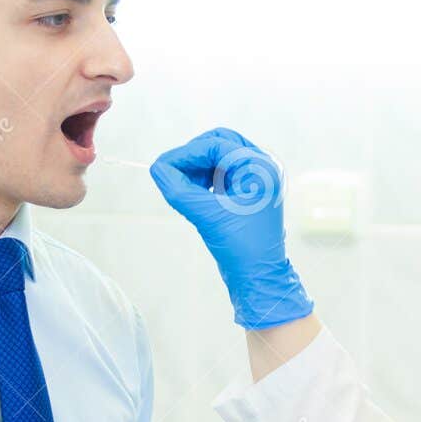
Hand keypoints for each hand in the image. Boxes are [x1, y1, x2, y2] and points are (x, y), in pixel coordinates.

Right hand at [150, 128, 312, 329]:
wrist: (259, 278)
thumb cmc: (242, 248)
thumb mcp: (206, 216)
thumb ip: (179, 189)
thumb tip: (158, 168)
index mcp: (261, 168)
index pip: (216, 145)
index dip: (186, 154)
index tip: (162, 166)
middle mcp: (262, 167)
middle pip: (220, 143)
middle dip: (193, 156)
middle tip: (172, 173)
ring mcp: (256, 179)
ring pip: (219, 157)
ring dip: (197, 167)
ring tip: (182, 187)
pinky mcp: (247, 191)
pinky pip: (221, 173)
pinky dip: (204, 178)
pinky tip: (192, 193)